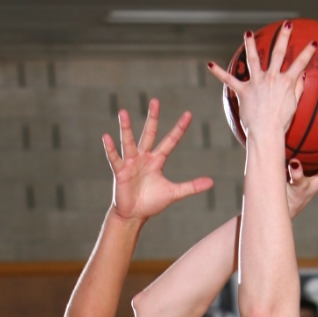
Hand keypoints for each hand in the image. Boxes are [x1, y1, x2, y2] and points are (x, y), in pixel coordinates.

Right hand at [104, 101, 211, 221]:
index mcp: (157, 160)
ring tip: (123, 112)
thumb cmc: (151, 202)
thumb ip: (191, 186)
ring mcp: (131, 163)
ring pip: (129, 142)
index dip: (179, 129)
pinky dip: (110, 149)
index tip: (188, 114)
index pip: (170, 141)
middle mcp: (144, 157)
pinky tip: (106, 137)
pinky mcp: (120, 172)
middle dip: (153, 118)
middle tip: (156, 101)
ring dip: (126, 128)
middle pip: (149, 133)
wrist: (134, 215)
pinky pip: (115, 158)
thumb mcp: (174, 193)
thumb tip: (211, 182)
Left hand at [209, 22, 317, 144]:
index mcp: (286, 82)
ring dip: (250, 44)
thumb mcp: (294, 105)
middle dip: (284, 36)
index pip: (300, 63)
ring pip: (254, 59)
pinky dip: (219, 72)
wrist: (266, 132)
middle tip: (287, 24)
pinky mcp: (244, 91)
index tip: (314, 42)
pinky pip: (229, 80)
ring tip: (248, 34)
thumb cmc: (281, 122)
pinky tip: (210, 65)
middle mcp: (272, 77)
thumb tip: (303, 75)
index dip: (308, 52)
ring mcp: (257, 83)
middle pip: (279, 52)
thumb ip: (298, 88)